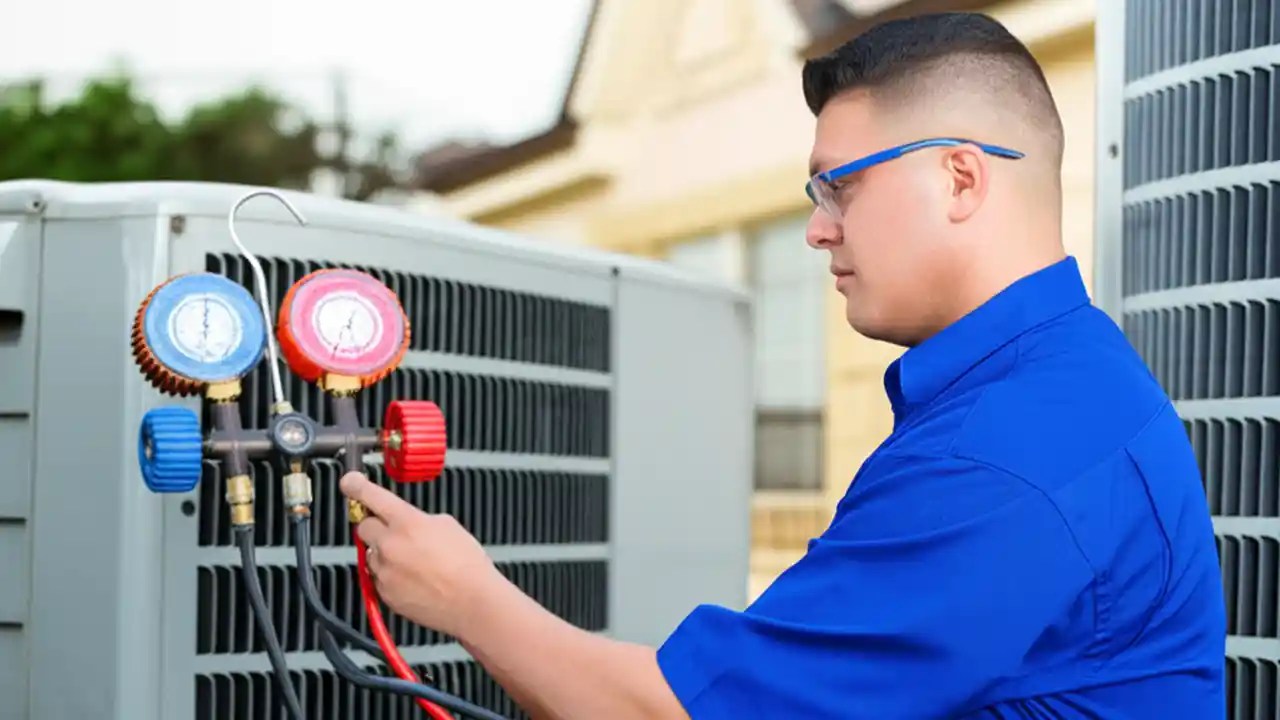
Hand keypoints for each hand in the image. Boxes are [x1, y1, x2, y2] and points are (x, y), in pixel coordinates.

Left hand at [339, 471, 503, 637]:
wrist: (472, 603)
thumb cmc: (467, 565)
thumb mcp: (447, 525)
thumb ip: (418, 518)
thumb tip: (406, 521)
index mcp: (407, 523)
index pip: (371, 497)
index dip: (356, 486)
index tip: (350, 482)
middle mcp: (390, 546)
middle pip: (363, 526)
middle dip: (376, 526)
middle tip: (394, 531)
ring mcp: (385, 572)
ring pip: (370, 554)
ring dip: (384, 553)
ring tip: (413, 562)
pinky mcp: (385, 594)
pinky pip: (378, 578)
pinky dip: (390, 575)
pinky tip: (414, 578)